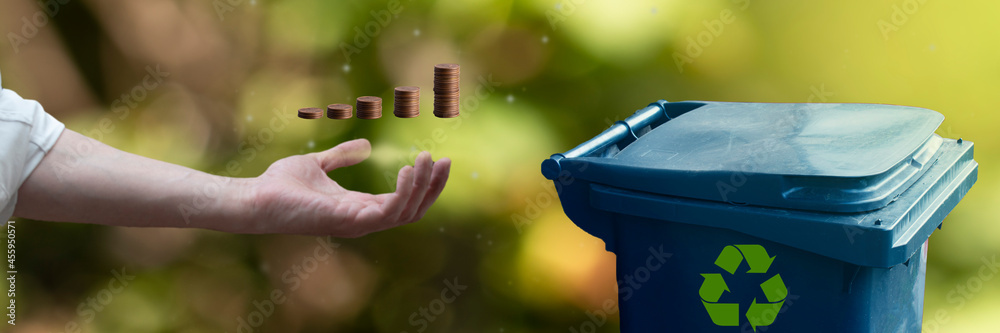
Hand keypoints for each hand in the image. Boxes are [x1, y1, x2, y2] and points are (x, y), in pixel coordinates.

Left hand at [244, 139, 450, 236]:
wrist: (256, 196)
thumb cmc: (280, 184)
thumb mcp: (317, 163)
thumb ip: (341, 156)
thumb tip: (364, 145)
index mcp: (359, 207)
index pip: (404, 201)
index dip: (423, 183)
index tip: (436, 158)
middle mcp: (363, 219)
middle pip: (412, 210)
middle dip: (432, 187)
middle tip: (445, 161)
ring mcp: (357, 223)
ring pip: (406, 212)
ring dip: (422, 187)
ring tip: (428, 159)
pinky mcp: (349, 221)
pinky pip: (389, 212)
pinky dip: (403, 193)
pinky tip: (406, 170)